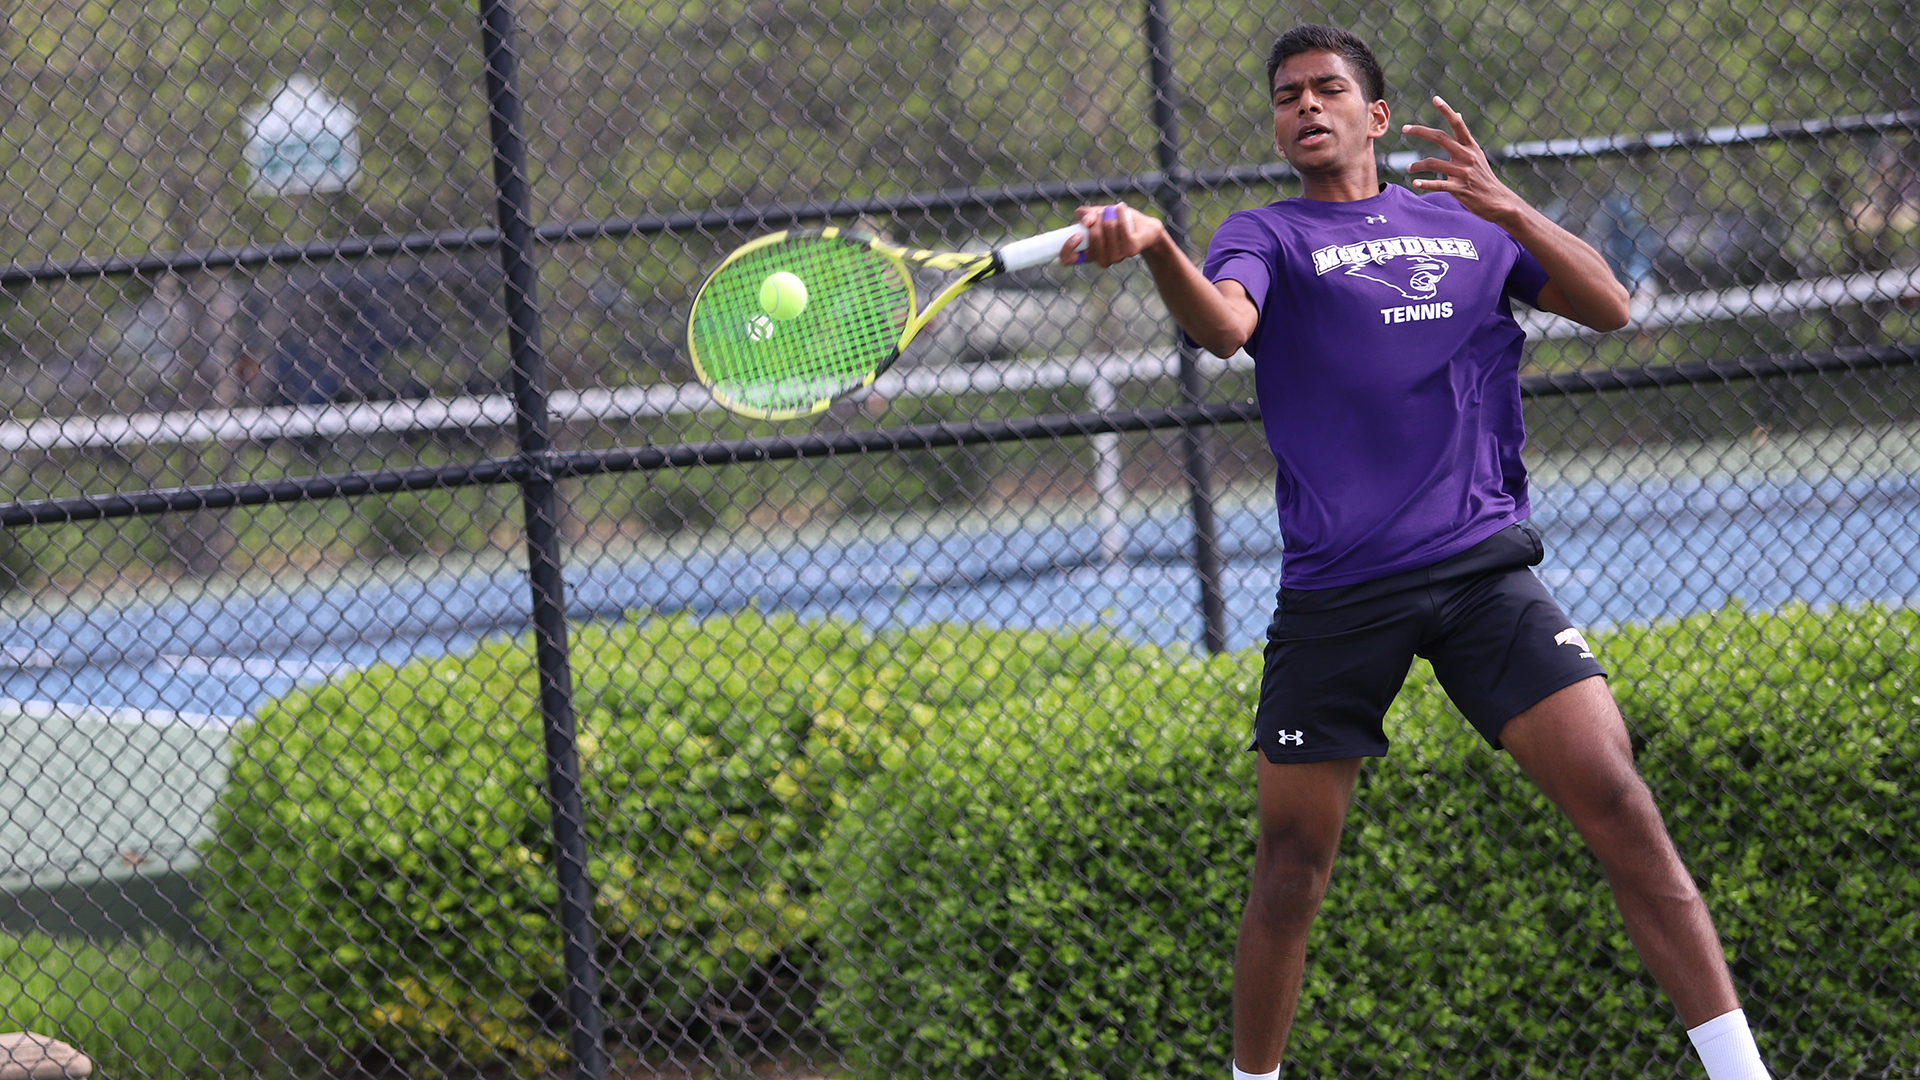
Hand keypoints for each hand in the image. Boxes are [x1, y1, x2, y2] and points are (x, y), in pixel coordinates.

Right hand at [1060, 203, 1166, 266]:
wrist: (1143, 227)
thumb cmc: (1115, 221)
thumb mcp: (1095, 214)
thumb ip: (1084, 215)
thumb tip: (1086, 222)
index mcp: (1087, 254)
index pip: (1068, 259)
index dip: (1068, 248)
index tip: (1078, 234)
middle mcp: (1101, 260)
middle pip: (1092, 241)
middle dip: (1096, 222)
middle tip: (1101, 214)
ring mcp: (1117, 257)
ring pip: (1108, 233)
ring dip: (1110, 217)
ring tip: (1113, 212)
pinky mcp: (1131, 250)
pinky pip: (1122, 230)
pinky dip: (1120, 215)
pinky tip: (1120, 208)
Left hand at [1401, 96, 1524, 224]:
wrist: (1497, 201)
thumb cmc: (1482, 177)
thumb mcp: (1476, 154)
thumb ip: (1463, 138)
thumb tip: (1458, 115)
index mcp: (1470, 146)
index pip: (1458, 124)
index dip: (1447, 110)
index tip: (1435, 98)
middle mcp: (1467, 156)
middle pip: (1440, 138)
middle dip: (1421, 131)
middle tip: (1405, 128)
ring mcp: (1463, 172)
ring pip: (1433, 162)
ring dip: (1417, 164)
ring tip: (1408, 168)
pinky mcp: (1460, 189)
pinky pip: (1438, 184)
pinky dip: (1425, 183)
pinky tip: (1415, 183)